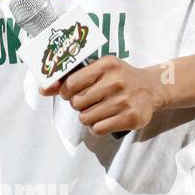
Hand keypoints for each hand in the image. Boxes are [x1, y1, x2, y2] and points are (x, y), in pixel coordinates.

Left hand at [39, 55, 162, 135]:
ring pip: (85, 118)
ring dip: (87, 116)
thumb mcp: (98, 69)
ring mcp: (125, 101)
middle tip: (89, 101)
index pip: (71, 84)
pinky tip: (105, 118)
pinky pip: (98, 128)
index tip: (70, 93)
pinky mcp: (131, 118)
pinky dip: (97, 126)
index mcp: (106, 65)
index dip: (65, 91)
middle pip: (77, 103)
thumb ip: (70, 78)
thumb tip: (42, 90)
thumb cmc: (118, 77)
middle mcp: (116, 81)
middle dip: (78, 104)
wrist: (152, 88)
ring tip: (98, 109)